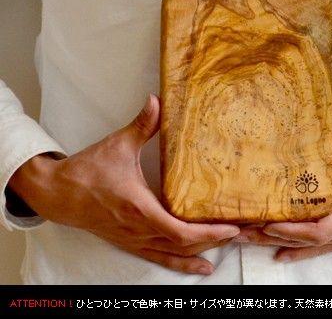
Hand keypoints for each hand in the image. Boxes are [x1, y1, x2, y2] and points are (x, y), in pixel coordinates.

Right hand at [8, 94, 239, 274]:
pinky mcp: (129, 241)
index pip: (180, 231)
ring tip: (224, 250)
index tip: (230, 228)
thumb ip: (142, 124)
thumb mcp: (118, 144)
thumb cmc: (87, 171)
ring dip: (200, 254)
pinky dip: (180, 264)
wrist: (57, 193)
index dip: (207, 234)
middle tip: (238, 234)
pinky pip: (159, 257)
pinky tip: (197, 268)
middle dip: (212, 242)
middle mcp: (139, 229)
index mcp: (139, 207)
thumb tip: (156, 100)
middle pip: (183, 245)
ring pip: (172, 254)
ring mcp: (133, 239)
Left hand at [237, 95, 331, 261]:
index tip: (266, 223)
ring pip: (313, 247)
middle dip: (272, 237)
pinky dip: (300, 250)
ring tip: (248, 241)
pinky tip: (280, 253)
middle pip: (308, 241)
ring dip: (280, 244)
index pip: (322, 228)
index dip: (293, 229)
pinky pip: (324, 247)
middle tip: (239, 233)